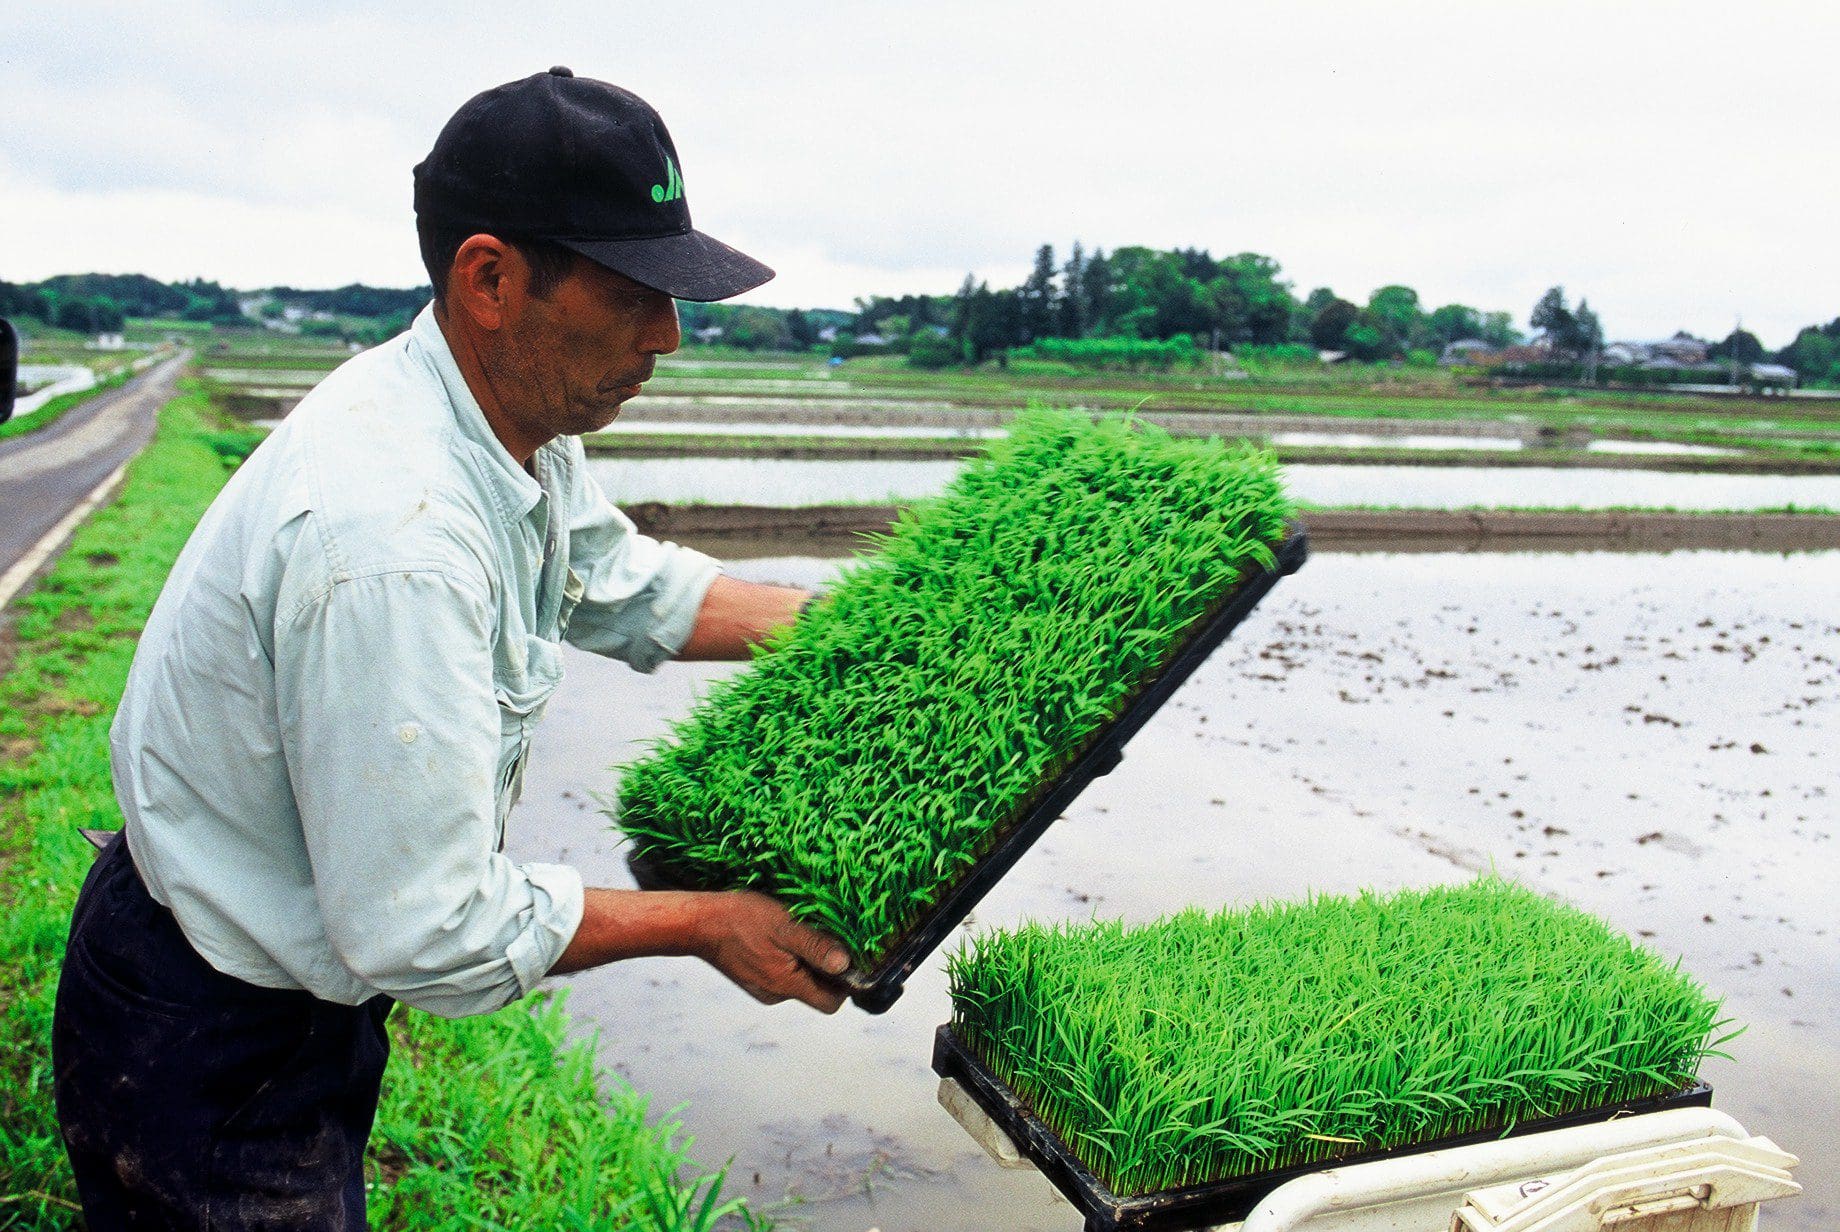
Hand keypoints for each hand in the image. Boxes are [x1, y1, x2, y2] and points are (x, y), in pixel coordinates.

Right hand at [693, 891, 851, 1012]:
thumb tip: (846, 965)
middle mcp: (776, 995)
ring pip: (798, 981)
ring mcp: (763, 990)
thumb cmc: (742, 919)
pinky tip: (778, 938)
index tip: (848, 956)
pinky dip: (787, 959)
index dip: (845, 983)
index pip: (831, 1002)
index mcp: (787, 985)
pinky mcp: (753, 981)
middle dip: (825, 967)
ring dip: (805, 961)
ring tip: (797, 932)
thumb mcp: (785, 925)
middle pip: (816, 991)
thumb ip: (816, 946)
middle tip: (823, 935)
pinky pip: (781, 975)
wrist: (699, 923)